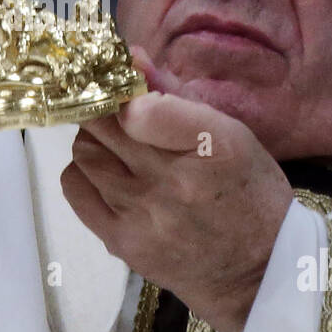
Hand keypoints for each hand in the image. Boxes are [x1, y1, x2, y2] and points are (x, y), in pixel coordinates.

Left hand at [60, 60, 292, 331]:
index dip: (125, 91)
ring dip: (95, 140)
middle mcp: (175, 180)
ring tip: (118, 148)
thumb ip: (177, 94)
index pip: (140, 106)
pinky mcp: (122, 241)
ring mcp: (144, 213)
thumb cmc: (249, 193)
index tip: (130, 92)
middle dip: (103, 108)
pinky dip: (83, 172)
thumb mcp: (232, 134)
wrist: (256, 275)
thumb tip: (131, 56)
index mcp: (214, 145)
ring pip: (84, 151)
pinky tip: (107, 175)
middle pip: (102, 123)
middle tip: (115, 112)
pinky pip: (75, 186)